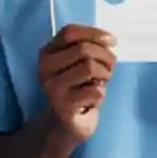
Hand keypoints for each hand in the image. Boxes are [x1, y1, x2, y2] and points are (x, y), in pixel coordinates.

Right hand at [38, 25, 116, 141]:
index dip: (94, 33)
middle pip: (84, 49)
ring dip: (104, 76)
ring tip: (100, 84)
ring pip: (90, 67)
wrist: (63, 125)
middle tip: (110, 68)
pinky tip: (92, 101)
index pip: (70, 32)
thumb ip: (88, 48)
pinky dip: (100, 95)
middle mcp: (44, 68)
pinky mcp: (63, 106)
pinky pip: (94, 91)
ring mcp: (52, 88)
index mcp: (47, 53)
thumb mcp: (78, 64)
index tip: (112, 41)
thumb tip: (109, 40)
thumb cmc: (76, 89)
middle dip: (105, 57)